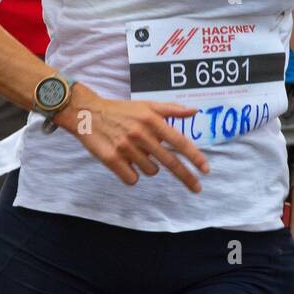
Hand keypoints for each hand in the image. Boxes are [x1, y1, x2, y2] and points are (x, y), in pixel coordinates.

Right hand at [60, 84, 210, 191]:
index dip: (195, 157)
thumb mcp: (146, 105)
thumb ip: (171, 109)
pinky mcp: (112, 160)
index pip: (179, 142)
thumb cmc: (121, 110)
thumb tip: (195, 111)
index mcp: (152, 120)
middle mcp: (141, 134)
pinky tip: (124, 161)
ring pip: (150, 170)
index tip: (206, 170)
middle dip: (187, 177)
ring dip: (147, 165)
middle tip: (197, 188)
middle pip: (170, 162)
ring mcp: (126, 148)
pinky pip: (132, 178)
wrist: (88, 113)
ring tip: (135, 151)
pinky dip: (131, 173)